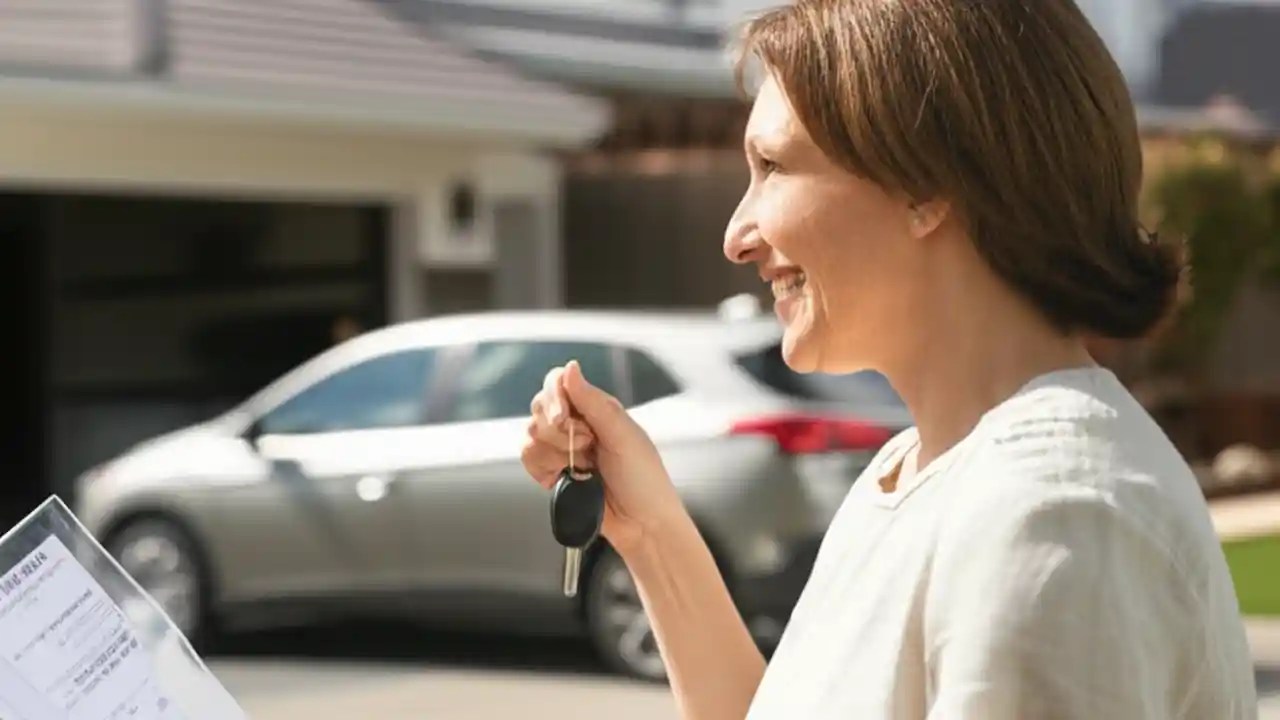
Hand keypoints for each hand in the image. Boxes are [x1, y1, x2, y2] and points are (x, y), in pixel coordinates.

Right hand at [522, 361, 685, 555]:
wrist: (642, 526)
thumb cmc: (644, 481)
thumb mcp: (624, 436)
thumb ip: (594, 403)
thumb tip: (570, 368)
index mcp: (597, 408)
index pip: (558, 382)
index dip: (554, 397)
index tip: (563, 419)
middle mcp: (576, 423)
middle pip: (539, 407)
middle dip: (558, 431)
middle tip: (586, 448)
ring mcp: (562, 448)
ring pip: (530, 434)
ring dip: (554, 453)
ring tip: (583, 467)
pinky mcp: (551, 472)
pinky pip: (528, 459)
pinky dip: (543, 469)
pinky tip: (565, 477)